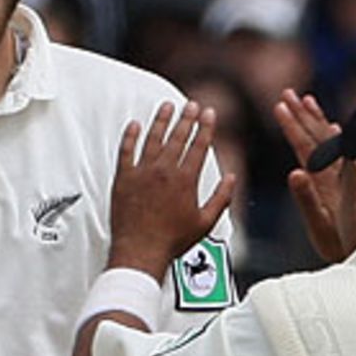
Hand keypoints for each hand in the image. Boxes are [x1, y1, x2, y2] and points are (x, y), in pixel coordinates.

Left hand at [108, 100, 235, 279]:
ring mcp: (142, 172)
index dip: (205, 127)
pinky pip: (126, 150)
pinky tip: (135, 125)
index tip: (208, 114)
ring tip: (167, 106)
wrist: (141, 251)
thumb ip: (221, 198)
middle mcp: (164, 171)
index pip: (198, 146)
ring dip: (161, 120)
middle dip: (186, 118)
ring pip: (153, 138)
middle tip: (191, 105)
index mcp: (185, 180)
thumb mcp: (205, 223)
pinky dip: (130, 136)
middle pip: (177, 137)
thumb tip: (231, 178)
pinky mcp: (124, 178)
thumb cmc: (172, 241)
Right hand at [275, 87, 343, 262]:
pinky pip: (344, 150)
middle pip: (318, 136)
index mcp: (328, 181)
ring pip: (331, 139)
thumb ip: (308, 201)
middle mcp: (339, 174)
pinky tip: (336, 127)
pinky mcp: (354, 182)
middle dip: (302, 115)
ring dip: (317, 119)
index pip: (307, 146)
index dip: (293, 126)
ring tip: (307, 100)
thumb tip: (294, 172)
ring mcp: (348, 176)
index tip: (280, 106)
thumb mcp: (322, 228)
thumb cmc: (345, 247)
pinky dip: (335, 135)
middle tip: (287, 94)